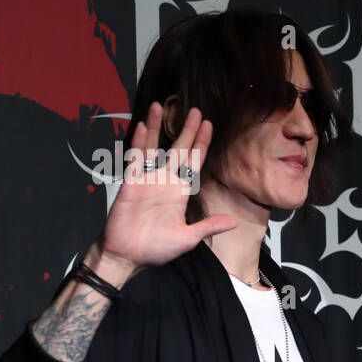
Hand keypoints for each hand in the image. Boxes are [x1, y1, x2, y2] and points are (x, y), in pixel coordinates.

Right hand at [99, 101, 236, 272]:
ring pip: (154, 148)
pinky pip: (135, 161)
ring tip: (160, 106)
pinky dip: (139, 144)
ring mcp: (147, 180)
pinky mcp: (130, 184)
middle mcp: (165, 182)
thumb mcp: (188, 238)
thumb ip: (208, 227)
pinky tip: (144, 127)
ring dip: (158, 128)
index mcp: (181, 192)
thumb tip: (234, 223)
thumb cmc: (157, 248)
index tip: (209, 125)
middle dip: (187, 130)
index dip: (202, 144)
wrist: (127, 256)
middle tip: (196, 110)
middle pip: (179, 150)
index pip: (194, 163)